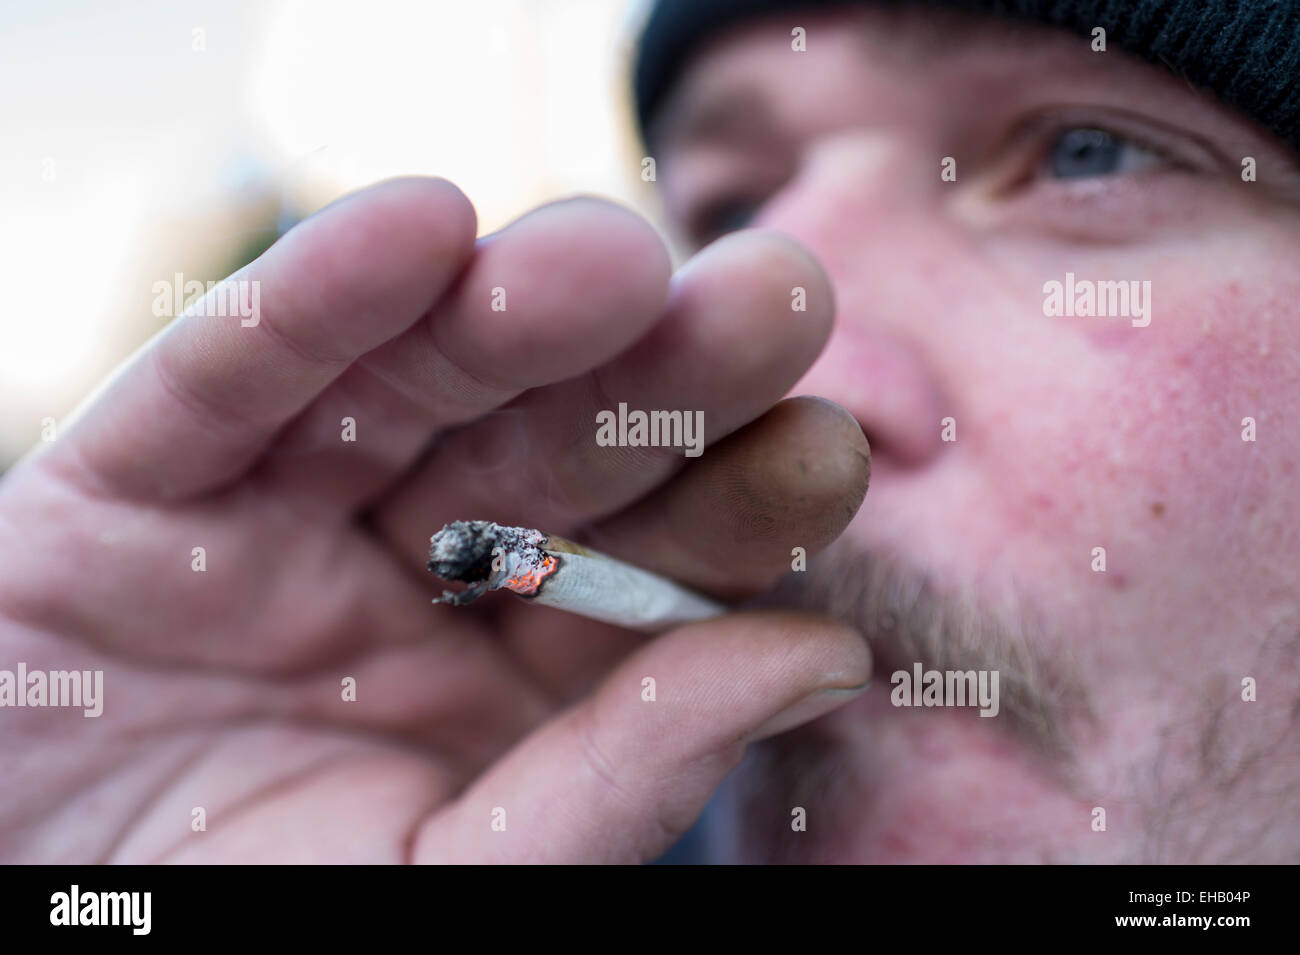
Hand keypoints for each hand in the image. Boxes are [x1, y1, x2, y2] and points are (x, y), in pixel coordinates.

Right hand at [0, 178, 869, 862]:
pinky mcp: (136, 484)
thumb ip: (626, 777)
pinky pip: (226, 380)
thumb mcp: (458, 883)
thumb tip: (823, 655)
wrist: (33, 927)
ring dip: (510, 310)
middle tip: (772, 297)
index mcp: (519, 661)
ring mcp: (282, 511)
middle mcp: (420, 563)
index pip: (657, 563)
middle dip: (660, 371)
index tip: (833, 445)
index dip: (746, 497)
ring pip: (411, 385)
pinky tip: (413, 230)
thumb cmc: (246, 925)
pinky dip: (310, 302)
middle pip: (558, 444)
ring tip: (605, 261)